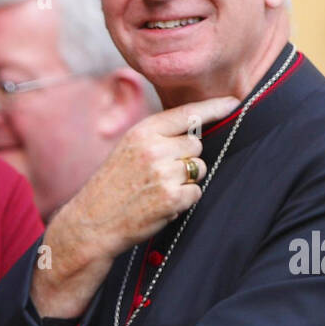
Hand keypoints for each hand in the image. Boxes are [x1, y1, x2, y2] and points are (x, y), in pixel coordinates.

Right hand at [30, 96, 239, 317]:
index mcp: (143, 132)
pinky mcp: (172, 198)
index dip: (213, 107)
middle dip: (187, 158)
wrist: (91, 223)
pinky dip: (183, 201)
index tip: (232, 102)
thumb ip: (156, 137)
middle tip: (161, 174)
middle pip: (196, 144)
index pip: (187, 114)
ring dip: (186, 181)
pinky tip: (160, 205)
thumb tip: (193, 132)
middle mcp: (155, 148)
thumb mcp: (127, 150)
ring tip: (157, 191)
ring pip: (198, 169)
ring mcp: (164, 173)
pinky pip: (195, 193)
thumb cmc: (110, 187)